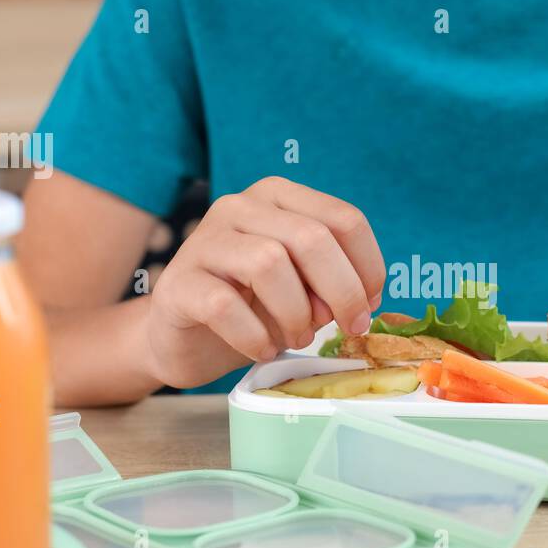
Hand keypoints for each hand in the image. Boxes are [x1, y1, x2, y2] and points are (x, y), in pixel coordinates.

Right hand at [144, 176, 384, 387]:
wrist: (187, 337)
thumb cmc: (253, 307)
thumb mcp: (303, 287)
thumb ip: (332, 282)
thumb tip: (365, 301)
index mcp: (279, 198)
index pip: (344, 219)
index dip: (368, 268)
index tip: (370, 306)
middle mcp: (240, 207)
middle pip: (311, 238)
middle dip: (341, 291)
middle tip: (346, 328)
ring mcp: (204, 241)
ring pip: (268, 263)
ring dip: (295, 313)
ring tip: (297, 339)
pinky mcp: (178, 283)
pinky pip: (224, 306)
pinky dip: (254, 336)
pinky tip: (261, 349)